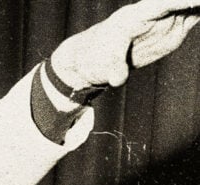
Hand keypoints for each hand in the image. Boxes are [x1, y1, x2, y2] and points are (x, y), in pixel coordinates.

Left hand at [51, 0, 199, 88]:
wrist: (92, 60)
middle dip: (194, 1)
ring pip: (190, 5)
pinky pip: (194, 14)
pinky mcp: (173, 29)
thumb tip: (118, 79)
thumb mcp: (103, 64)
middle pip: (180, 0)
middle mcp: (155, 13)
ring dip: (198, 5)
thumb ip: (114, 69)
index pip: (164, 3)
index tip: (197, 1)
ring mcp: (165, 19)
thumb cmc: (95, 57)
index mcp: (136, 16)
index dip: (182, 0)